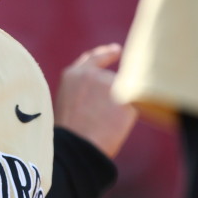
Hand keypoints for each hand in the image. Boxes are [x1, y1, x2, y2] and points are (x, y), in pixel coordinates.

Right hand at [54, 43, 136, 157]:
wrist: (77, 147)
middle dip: (111, 97)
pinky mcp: (128, 99)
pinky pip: (131, 109)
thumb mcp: (67, 102)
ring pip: (123, 96)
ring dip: (116, 109)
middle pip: (111, 82)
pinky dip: (124, 120)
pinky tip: (111, 128)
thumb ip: (84, 89)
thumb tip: (107, 91)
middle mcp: (94, 75)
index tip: (117, 50)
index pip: (94, 58)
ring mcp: (112, 85)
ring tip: (99, 126)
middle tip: (102, 116)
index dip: (106, 54)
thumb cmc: (69, 132)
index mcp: (74, 75)